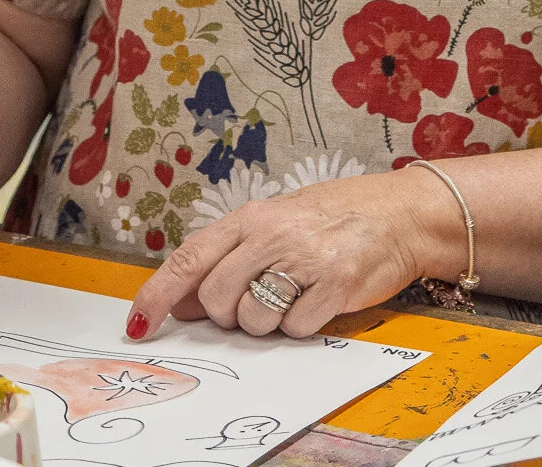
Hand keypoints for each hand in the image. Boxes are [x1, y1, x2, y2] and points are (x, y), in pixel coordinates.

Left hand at [125, 169, 459, 339]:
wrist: (401, 212)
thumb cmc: (336, 217)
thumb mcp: (276, 224)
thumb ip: (230, 257)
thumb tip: (181, 301)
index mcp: (252, 217)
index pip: (190, 258)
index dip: (158, 294)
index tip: (140, 323)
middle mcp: (272, 234)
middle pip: (216, 299)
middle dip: (229, 316)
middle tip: (256, 303)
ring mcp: (304, 259)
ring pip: (253, 320)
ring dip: (268, 324)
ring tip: (294, 297)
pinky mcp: (335, 284)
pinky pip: (296, 328)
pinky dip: (303, 326)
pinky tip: (319, 300)